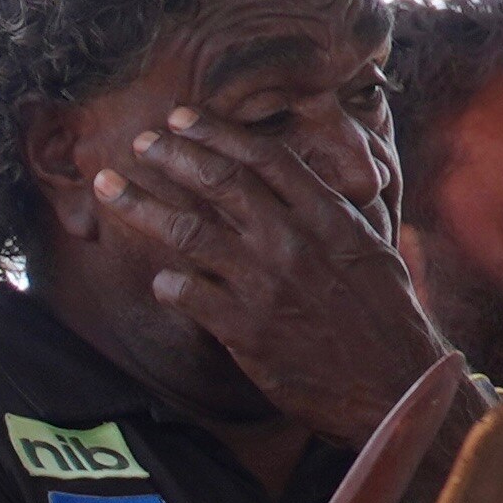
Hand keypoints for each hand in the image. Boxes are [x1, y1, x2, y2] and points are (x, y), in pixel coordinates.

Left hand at [89, 105, 447, 445]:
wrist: (394, 383)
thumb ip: (344, 208)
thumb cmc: (385, 315)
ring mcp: (265, 283)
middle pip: (220, 184)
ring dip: (141, 204)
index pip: (265, 159)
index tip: (183, 119)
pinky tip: (159, 279)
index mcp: (328, 216)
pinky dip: (166, 282)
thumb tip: (329, 172)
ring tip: (108, 186)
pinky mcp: (244, 328)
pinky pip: (187, 292)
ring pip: (188, 231)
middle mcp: (293, 241)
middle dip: (172, 156)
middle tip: (139, 142)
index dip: (218, 134)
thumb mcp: (375, 247)